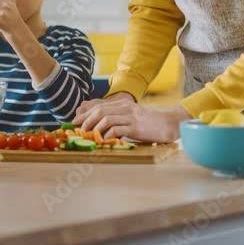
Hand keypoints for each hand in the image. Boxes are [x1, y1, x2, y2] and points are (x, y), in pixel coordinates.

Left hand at [74, 94, 189, 142]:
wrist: (168, 124)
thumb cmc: (149, 123)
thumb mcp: (132, 115)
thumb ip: (118, 116)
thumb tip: (98, 123)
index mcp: (123, 103)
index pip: (99, 105)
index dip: (85, 112)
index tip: (75, 121)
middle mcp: (126, 107)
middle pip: (100, 110)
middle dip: (86, 119)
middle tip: (78, 129)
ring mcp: (131, 117)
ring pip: (106, 118)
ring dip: (95, 128)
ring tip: (89, 136)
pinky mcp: (136, 127)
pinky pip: (117, 129)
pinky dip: (107, 135)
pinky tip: (104, 140)